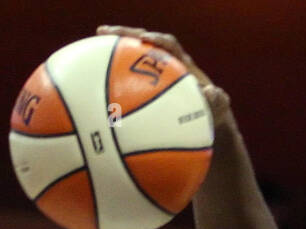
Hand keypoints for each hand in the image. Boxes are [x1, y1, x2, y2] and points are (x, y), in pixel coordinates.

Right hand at [97, 24, 231, 125]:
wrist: (203, 118)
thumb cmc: (210, 112)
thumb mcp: (218, 107)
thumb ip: (218, 100)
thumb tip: (210, 91)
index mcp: (182, 64)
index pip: (169, 45)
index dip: (157, 41)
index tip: (146, 39)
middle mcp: (165, 64)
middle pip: (143, 42)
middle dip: (125, 35)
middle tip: (103, 32)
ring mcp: (152, 74)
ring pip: (130, 58)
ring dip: (111, 52)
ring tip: (87, 51)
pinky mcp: (143, 85)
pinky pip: (124, 78)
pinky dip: (110, 78)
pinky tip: (90, 87)